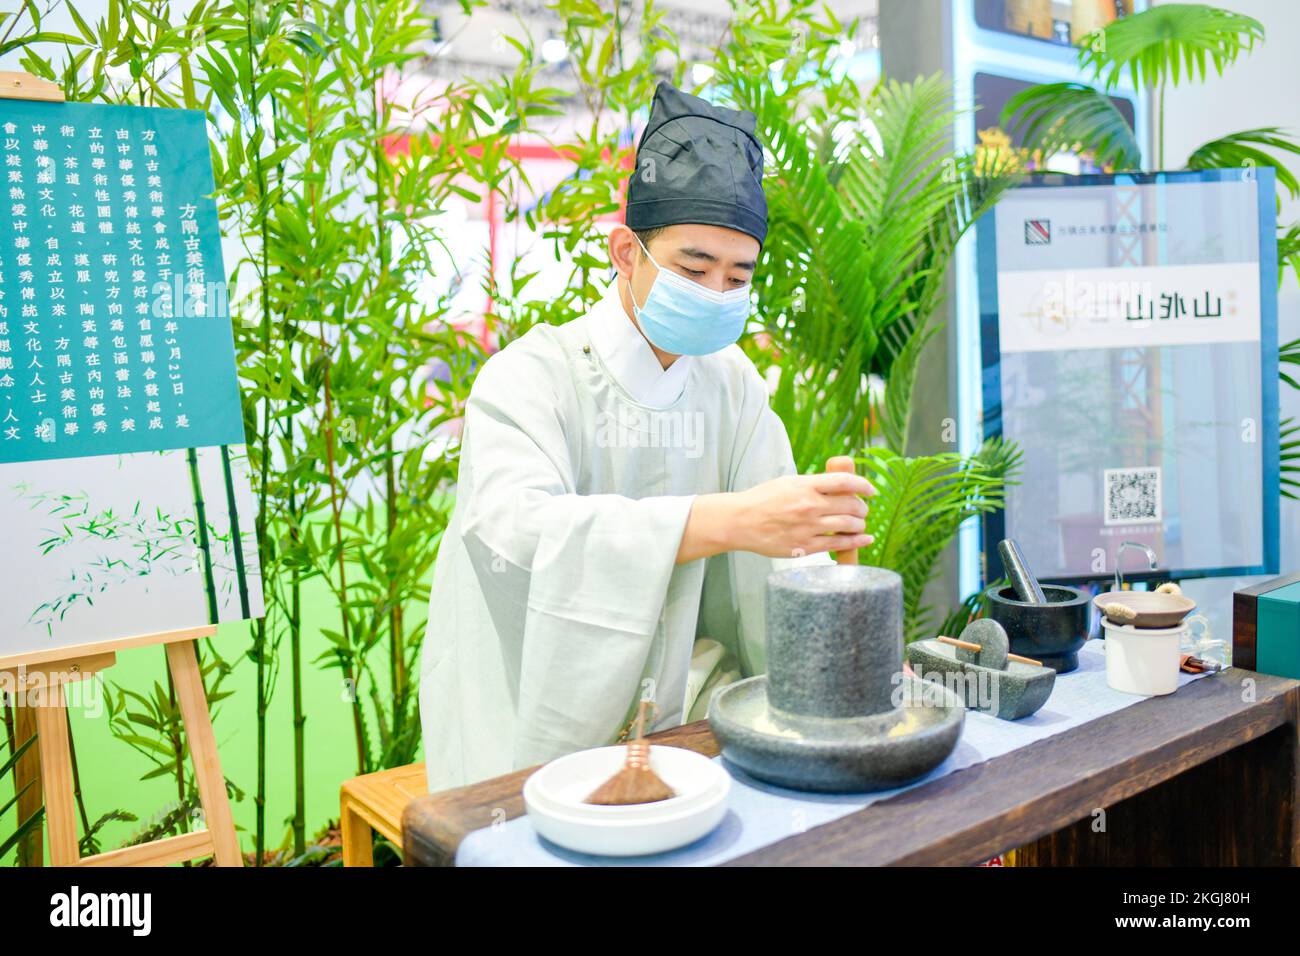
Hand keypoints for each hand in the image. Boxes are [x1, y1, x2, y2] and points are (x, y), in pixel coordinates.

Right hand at [731, 471, 875, 558]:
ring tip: (860, 524)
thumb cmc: (762, 500)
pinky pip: (838, 544)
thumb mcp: (787, 482)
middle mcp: (810, 505)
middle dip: (862, 508)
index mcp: (806, 485)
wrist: (741, 522)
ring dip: (860, 524)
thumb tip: (837, 486)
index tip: (871, 490)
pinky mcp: (806, 546)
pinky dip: (856, 542)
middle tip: (863, 510)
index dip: (863, 485)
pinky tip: (865, 539)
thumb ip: (812, 484)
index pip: (844, 482)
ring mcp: (809, 527)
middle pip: (851, 505)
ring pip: (848, 525)